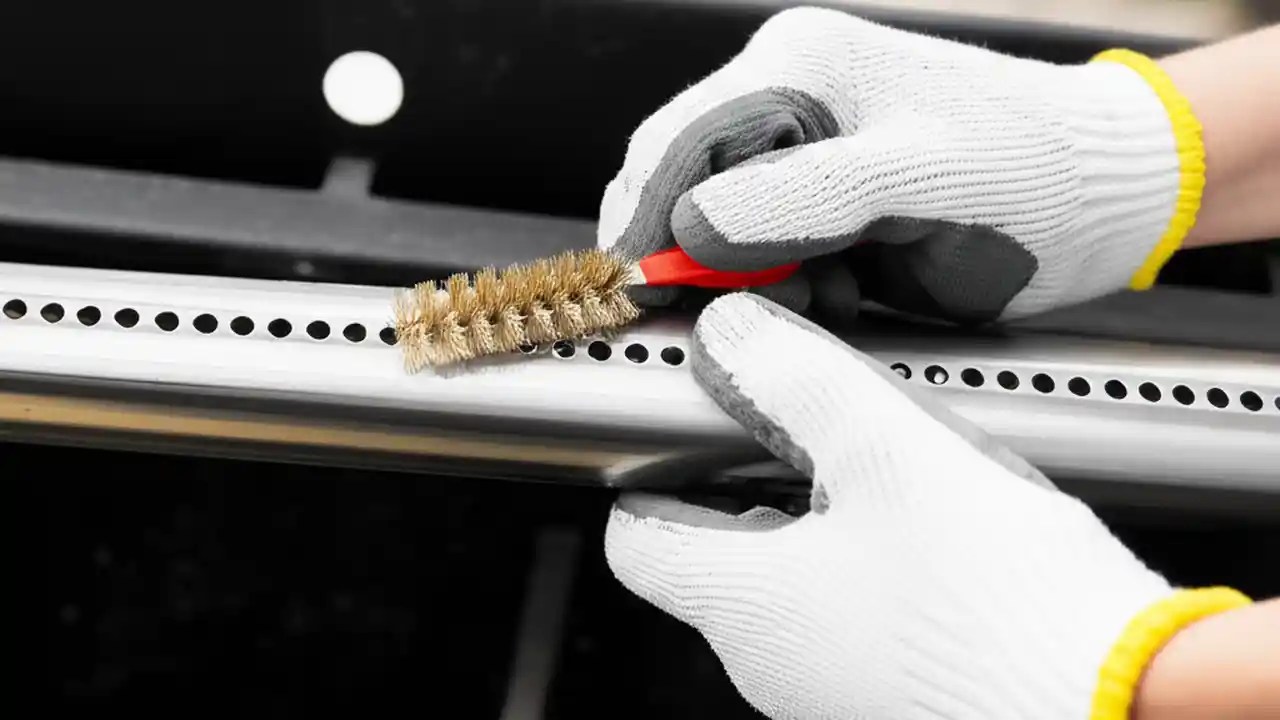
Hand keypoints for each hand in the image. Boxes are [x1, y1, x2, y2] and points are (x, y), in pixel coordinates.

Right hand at [597, 7, 1201, 321]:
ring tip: (830, 291)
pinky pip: (766, 249)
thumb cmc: (1032, 172)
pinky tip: (847, 288)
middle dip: (704, 255)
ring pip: (719, 226)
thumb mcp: (915, 183)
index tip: (642, 290)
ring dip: (752, 277)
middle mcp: (790, 97)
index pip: (677, 143)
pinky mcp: (826, 198)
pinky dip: (788, 284)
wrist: (1106, 194)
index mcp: (799, 65)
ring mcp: (807, 149)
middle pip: (684, 183)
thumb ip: (798, 202)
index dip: (647, 220)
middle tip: (747, 304)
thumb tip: (688, 230)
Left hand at [603, 293, 1248, 719]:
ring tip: (892, 472)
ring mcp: (833, 690)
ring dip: (829, 520)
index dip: (648, 476)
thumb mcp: (889, 454)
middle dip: (754, 481)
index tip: (681, 431)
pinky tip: (944, 537)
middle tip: (805, 426)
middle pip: (724, 555)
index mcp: (744, 605)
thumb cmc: (1003, 609)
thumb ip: (796, 382)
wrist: (1124, 714)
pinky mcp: (896, 699)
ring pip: (799, 584)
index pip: (637, 543)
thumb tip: (731, 335)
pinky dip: (878, 568)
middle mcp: (773, 662)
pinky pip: (860, 618)